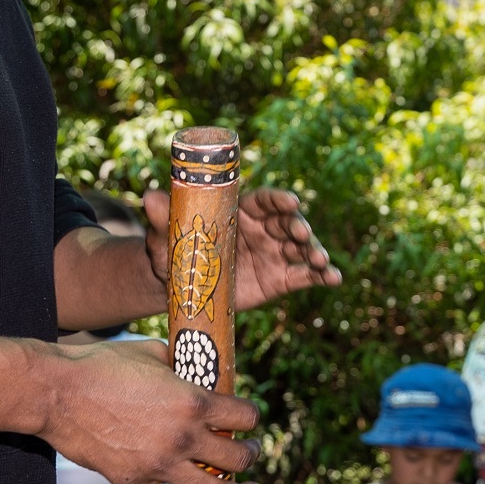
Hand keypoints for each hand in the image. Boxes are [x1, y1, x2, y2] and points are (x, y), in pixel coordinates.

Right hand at [41, 338, 260, 483]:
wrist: (58, 391)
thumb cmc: (104, 364)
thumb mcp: (152, 353)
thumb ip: (179, 364)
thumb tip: (192, 365)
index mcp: (194, 402)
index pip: (243, 416)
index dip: (251, 417)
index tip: (249, 419)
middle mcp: (184, 437)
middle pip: (236, 458)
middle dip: (250, 456)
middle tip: (252, 454)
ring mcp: (160, 464)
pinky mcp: (133, 482)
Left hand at [145, 186, 340, 307]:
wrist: (185, 286)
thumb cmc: (176, 251)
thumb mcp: (167, 235)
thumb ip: (163, 218)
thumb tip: (150, 198)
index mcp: (242, 211)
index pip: (266, 200)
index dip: (279, 200)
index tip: (291, 201)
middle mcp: (264, 229)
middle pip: (288, 222)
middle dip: (298, 226)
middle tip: (302, 233)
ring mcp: (275, 253)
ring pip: (301, 248)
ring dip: (314, 251)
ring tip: (320, 261)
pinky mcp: (281, 279)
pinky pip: (305, 275)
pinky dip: (322, 275)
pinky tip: (334, 278)